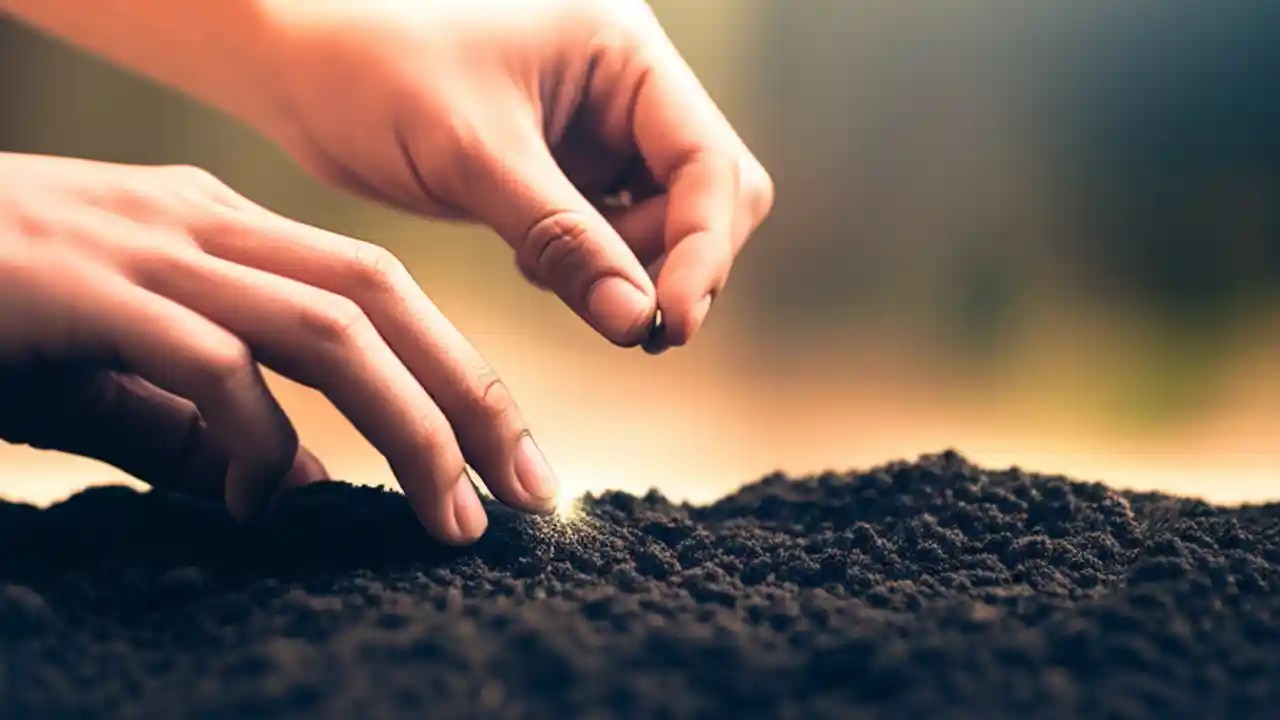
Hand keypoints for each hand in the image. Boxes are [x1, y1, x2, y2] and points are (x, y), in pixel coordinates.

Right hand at [0, 152, 557, 543]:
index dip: (456, 370)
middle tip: (527, 493)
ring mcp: (144, 246)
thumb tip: (288, 485)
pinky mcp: (83, 287)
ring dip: (409, 426)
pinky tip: (262, 509)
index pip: (374, 288)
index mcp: (213, 227)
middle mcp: (197, 221)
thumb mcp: (105, 372)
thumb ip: (191, 425)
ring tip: (449, 515)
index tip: (507, 457)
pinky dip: (258, 444)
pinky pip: (214, 365)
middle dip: (472, 396)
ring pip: (329, 326)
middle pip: (383, 296)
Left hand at [263, 0, 773, 350]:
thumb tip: (641, 322)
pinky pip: (613, 236)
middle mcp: (627, 88)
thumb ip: (564, 240)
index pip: (709, 161)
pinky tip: (535, 264)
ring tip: (545, 271)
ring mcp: (599, 133)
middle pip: (709, 195)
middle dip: (676, 261)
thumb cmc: (373, 69)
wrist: (295, 64)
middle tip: (626, 318)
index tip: (668, 322)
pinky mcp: (566, 173)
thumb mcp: (475, 155)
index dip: (702, 248)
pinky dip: (594, 268)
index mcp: (624, 52)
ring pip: (666, 223)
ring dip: (630, 271)